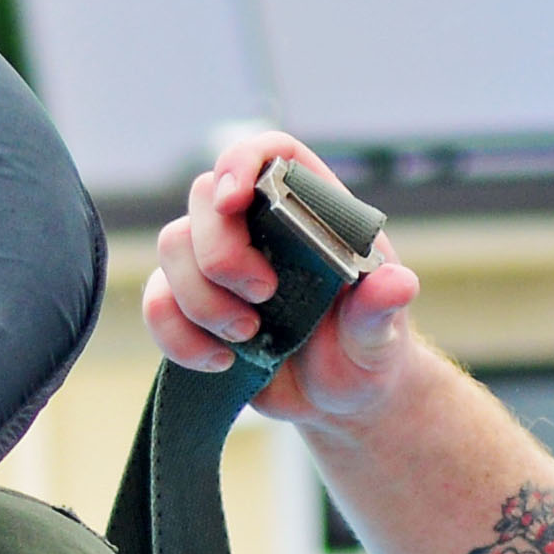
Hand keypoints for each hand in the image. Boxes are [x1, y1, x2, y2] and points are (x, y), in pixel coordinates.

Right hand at [140, 133, 423, 424]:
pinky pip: (156, 302)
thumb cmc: (368, 351)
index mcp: (312, 210)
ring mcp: (218, 264)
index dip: (243, 161)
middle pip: (205, 197)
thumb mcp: (381, 336)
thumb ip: (380, 309)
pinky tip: (220, 361)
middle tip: (263, 296)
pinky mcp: (192, 305)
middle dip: (220, 251)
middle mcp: (259, 226)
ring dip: (200, 299)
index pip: (271, 153)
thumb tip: (397, 284)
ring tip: (246, 337)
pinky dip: (177, 335)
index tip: (233, 199)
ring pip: (172, 246)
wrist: (340, 400)